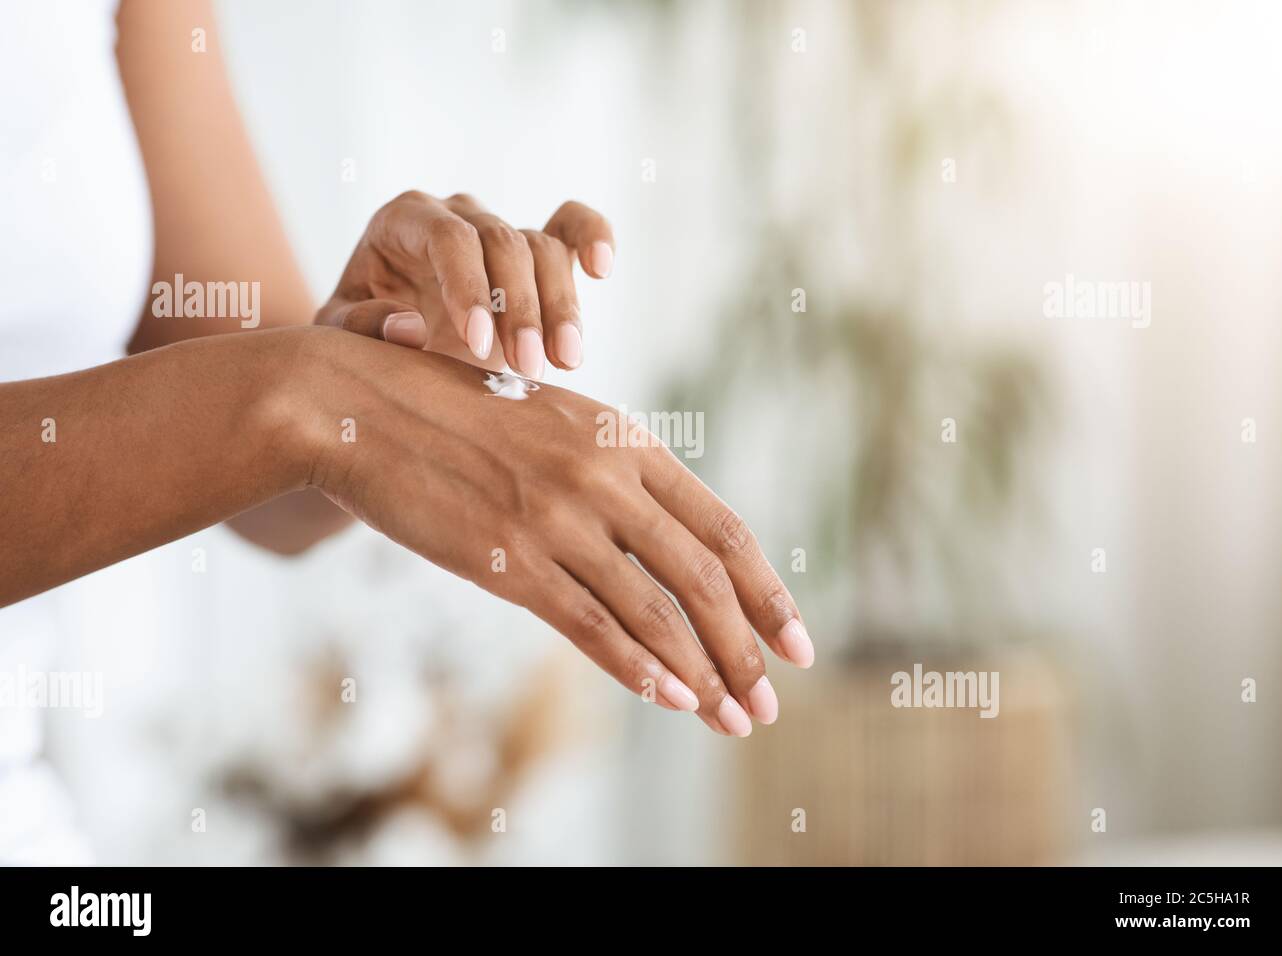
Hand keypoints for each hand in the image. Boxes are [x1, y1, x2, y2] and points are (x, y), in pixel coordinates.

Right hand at [294, 327, 814, 735]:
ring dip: (703, 674)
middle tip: (769, 703)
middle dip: (747, 648)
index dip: (769, 592)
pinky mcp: (509, 557)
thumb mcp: (555, 425)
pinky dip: (639, 668)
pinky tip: (670, 700)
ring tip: (731, 719)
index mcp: (624, 442)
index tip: (795, 641)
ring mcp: (559, 517)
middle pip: (703, 576)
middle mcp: (605, 477)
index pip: (723, 527)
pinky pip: (591, 623)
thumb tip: (659, 538)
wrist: (361, 404)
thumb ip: (610, 474)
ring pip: (656, 609)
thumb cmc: (456, 415)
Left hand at [315, 191, 613, 378]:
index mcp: (403, 222)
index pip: (447, 237)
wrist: (389, 356)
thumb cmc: (359, 340)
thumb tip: (409, 327)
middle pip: (504, 243)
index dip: (468, 284)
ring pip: (545, 250)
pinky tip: (602, 269)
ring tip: (565, 362)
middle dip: (520, 307)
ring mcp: (500, 231)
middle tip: (526, 367)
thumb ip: (360, 329)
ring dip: (559, 307)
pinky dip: (593, 237)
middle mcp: (457, 216)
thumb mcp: (338, 342)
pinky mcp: (537, 253)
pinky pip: (572, 227)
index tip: (477, 341)